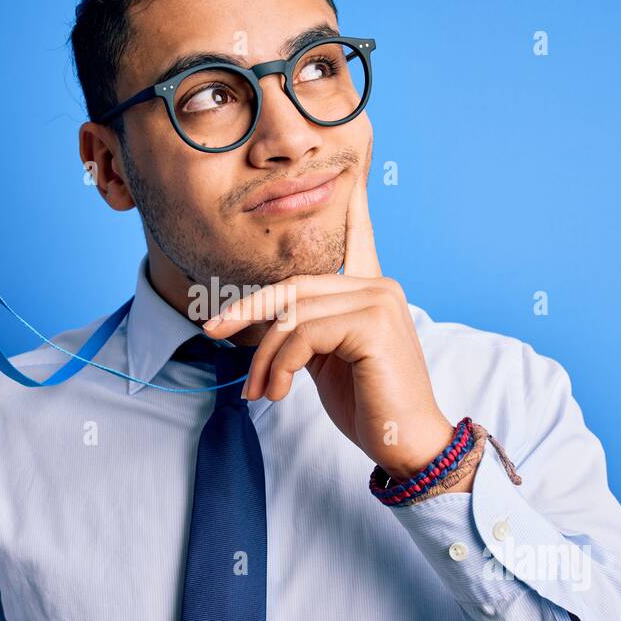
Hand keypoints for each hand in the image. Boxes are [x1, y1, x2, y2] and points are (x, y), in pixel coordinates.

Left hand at [203, 137, 455, 480]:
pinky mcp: (373, 324)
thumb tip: (270, 322)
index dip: (353, 208)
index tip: (350, 175)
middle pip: (296, 285)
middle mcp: (379, 287)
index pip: (356, 240)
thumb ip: (306, 330)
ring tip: (258, 392)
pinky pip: (303, 334)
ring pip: (293, 313)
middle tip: (213, 330)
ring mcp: (379, 301)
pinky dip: (279, 365)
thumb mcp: (327, 361)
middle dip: (249, 310)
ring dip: (264, 357)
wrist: (407, 445)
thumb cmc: (368, 406)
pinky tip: (277, 392)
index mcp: (371, 291)